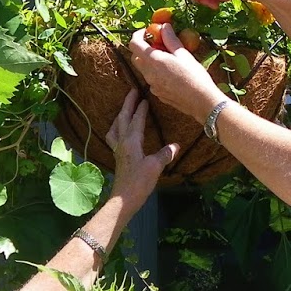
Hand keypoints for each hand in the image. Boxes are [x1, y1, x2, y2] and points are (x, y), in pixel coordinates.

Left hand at [105, 88, 176, 202]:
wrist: (123, 199)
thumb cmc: (139, 182)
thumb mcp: (155, 167)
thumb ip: (164, 154)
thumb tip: (176, 145)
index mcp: (131, 141)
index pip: (136, 119)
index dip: (141, 108)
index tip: (145, 96)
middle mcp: (122, 142)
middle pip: (122, 118)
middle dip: (127, 104)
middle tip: (131, 91)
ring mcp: (118, 150)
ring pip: (115, 127)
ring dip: (120, 115)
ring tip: (124, 109)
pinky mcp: (118, 157)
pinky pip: (114, 137)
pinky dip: (117, 129)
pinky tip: (121, 132)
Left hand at [127, 22, 223, 121]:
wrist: (201, 101)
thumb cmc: (194, 76)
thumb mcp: (183, 54)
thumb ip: (170, 39)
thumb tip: (164, 27)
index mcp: (153, 61)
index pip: (134, 44)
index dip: (137, 35)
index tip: (146, 32)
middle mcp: (148, 74)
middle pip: (136, 57)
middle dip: (142, 49)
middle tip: (157, 44)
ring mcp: (152, 85)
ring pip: (144, 69)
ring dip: (150, 61)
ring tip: (168, 58)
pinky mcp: (157, 94)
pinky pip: (152, 80)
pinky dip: (156, 73)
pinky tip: (171, 73)